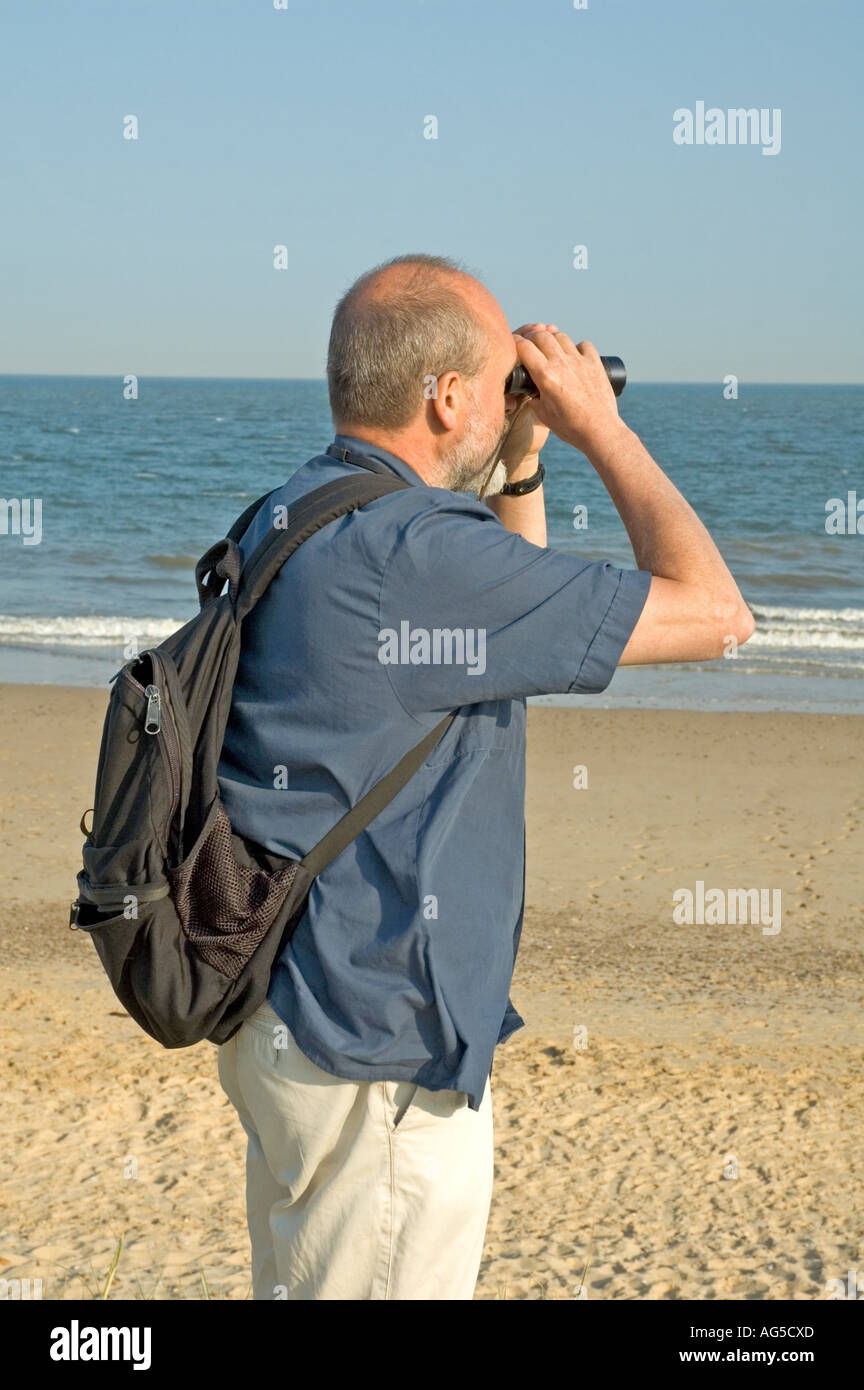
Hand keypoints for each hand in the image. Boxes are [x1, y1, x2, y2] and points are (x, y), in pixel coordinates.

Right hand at [512, 329, 621, 456]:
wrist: (599, 431)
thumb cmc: (569, 427)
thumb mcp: (542, 414)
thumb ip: (532, 395)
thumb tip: (529, 386)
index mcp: (545, 376)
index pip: (524, 347)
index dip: (515, 342)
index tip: (513, 345)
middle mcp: (562, 364)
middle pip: (541, 335)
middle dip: (532, 338)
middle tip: (531, 347)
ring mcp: (580, 361)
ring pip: (561, 336)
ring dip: (553, 340)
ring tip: (552, 352)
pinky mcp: (595, 363)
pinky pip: (583, 344)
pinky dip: (576, 347)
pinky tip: (574, 357)